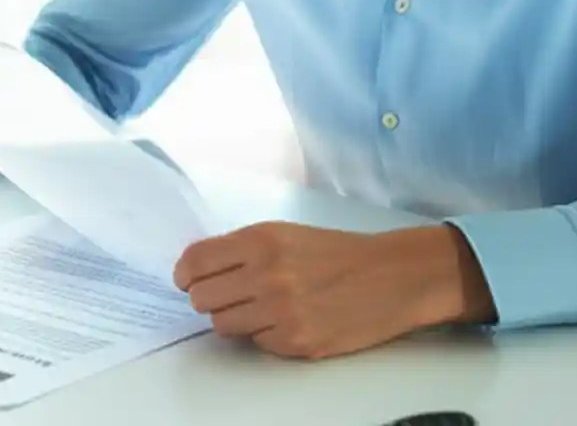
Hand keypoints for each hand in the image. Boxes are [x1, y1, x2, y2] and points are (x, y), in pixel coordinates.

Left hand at [173, 222, 494, 359]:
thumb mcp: (285, 234)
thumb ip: (241, 249)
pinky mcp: (296, 342)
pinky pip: (256, 343)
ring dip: (236, 318)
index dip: (185, 274)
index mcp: (261, 241)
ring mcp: (281, 312)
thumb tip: (196, 269)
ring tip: (263, 306)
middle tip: (231, 294)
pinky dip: (266, 334)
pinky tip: (290, 319)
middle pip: (202, 298)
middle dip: (211, 298)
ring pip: (223, 325)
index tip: (187, 280)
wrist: (391, 278)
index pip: (195, 262)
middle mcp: (267, 275)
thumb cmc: (337, 253)